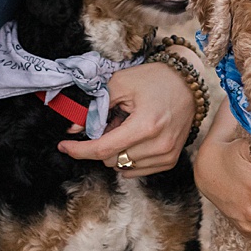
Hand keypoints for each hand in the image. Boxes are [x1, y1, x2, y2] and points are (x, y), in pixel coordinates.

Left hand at [57, 58, 195, 176]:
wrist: (187, 82)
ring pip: (122, 167)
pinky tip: (133, 140)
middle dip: (100, 144)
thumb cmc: (154, 79)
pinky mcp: (170, 160)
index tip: (63, 146)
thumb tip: (74, 129)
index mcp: (146, 125)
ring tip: (125, 128)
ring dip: (115, 151)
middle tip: (108, 122)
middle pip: (111, 159)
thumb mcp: (120, 84)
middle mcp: (159, 145)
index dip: (79, 149)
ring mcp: (167, 155)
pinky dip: (127, 158)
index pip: (103, 149)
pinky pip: (135, 171)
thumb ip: (95, 106)